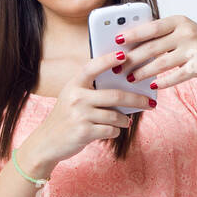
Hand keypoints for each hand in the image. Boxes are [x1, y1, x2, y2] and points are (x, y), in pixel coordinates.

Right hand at [21, 49, 152, 175]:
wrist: (47, 142)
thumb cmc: (66, 118)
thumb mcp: (73, 98)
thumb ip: (92, 91)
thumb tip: (126, 89)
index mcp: (74, 84)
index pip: (93, 67)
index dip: (109, 59)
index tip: (124, 55)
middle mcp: (76, 97)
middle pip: (115, 95)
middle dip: (137, 99)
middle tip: (150, 102)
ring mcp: (80, 115)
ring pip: (116, 116)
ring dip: (124, 120)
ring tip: (124, 121)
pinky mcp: (84, 132)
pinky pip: (111, 130)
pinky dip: (115, 131)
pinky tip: (110, 131)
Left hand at [114, 14, 196, 95]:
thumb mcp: (184, 33)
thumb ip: (163, 35)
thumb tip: (132, 45)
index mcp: (179, 21)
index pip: (151, 27)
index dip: (132, 34)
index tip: (116, 41)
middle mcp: (187, 32)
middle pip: (152, 47)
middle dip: (133, 58)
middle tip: (118, 67)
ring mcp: (194, 49)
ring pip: (161, 63)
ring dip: (143, 72)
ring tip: (130, 78)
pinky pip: (176, 76)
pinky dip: (163, 82)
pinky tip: (152, 86)